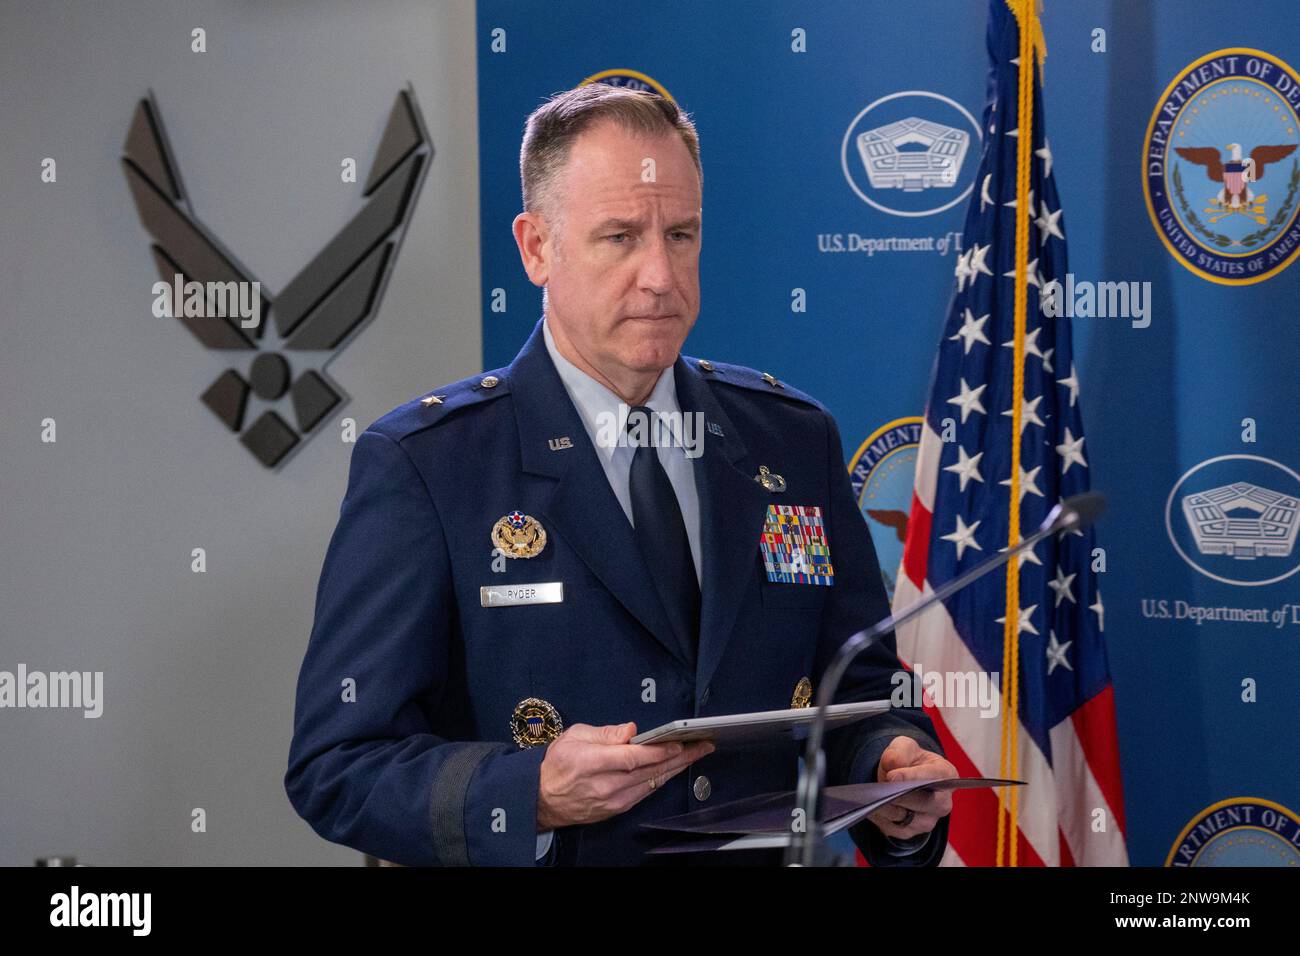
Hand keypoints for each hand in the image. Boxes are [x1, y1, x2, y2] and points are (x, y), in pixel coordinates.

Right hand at [536, 722, 714, 829]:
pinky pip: (645, 792)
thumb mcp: (574, 736)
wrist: (542, 798)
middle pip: (651, 771)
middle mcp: (606, 785)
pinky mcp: (616, 808)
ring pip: (652, 783)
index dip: (660, 751)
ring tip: (695, 754)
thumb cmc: (556, 765)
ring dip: (676, 768)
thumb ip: (605, 733)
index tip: (680, 742)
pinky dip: (661, 779)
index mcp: (593, 763)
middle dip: (680, 757)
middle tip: (702, 745)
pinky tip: (674, 769)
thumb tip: (630, 730)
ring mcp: (613, 800)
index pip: (634, 758)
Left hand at [864, 735, 957, 841]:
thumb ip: (900, 752)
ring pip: (908, 821)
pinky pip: (895, 830)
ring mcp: (929, 820)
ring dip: (888, 810)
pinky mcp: (911, 831)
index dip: (912, 777)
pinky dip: (881, 819)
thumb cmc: (908, 760)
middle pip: (924, 803)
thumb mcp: (903, 746)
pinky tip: (870, 808)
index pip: (932, 777)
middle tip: (881, 790)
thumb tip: (894, 765)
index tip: (893, 776)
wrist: (902, 776)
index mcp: (945, 775)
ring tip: (871, 799)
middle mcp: (942, 802)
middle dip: (901, 797)